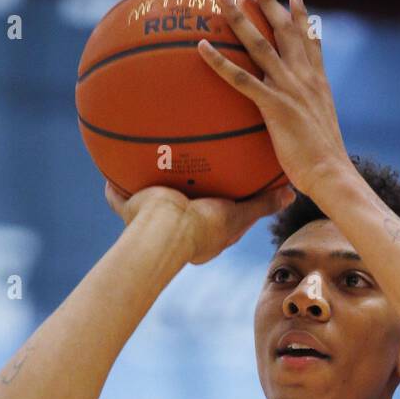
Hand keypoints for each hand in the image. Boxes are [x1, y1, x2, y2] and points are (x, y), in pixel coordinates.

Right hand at [104, 179, 293, 265]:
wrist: (166, 230)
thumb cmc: (203, 227)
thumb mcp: (239, 215)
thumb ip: (263, 204)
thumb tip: (290, 193)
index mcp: (196, 234)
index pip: (205, 215)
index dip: (210, 203)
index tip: (215, 186)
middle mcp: (172, 228)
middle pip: (174, 206)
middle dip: (175, 192)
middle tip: (179, 171)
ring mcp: (148, 220)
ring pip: (144, 200)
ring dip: (142, 188)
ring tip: (140, 163)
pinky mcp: (128, 209)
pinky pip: (117, 195)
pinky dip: (112, 186)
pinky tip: (109, 169)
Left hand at [196, 0, 350, 200]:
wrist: (331, 175)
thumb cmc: (324, 167)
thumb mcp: (319, 136)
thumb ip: (307, 124)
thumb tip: (299, 135)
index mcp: (317, 84)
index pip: (310, 41)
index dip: (302, 16)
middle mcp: (304, 79)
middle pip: (285, 30)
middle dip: (269, 1)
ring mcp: (289, 89)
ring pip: (260, 45)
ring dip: (239, 19)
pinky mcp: (274, 106)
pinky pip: (241, 79)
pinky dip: (220, 62)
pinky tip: (201, 49)